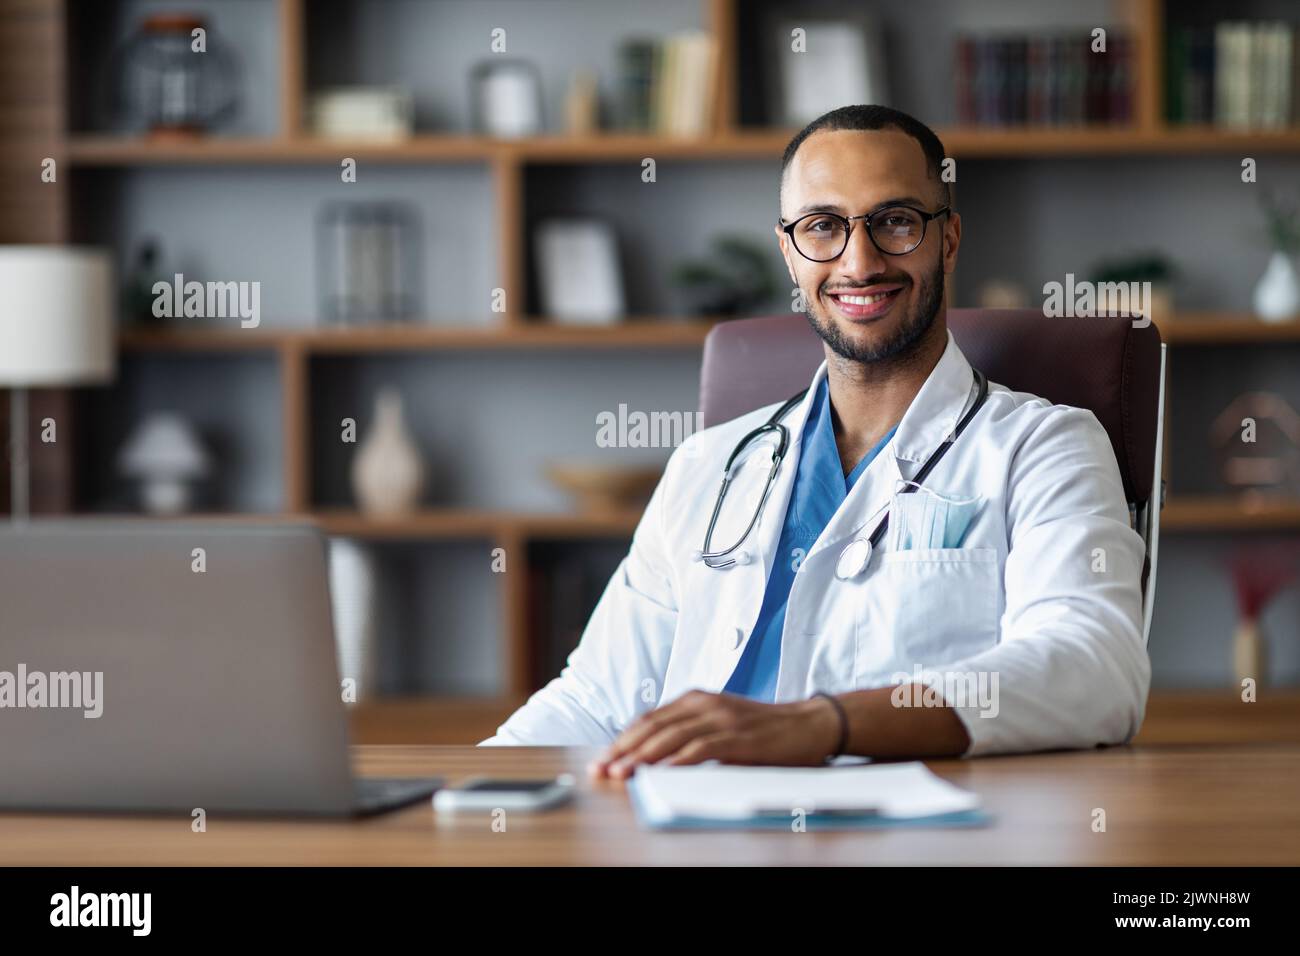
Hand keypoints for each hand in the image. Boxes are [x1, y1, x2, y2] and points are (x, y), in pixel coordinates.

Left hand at [587, 690, 841, 779]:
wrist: (808, 723)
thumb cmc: (763, 730)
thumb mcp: (721, 722)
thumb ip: (691, 731)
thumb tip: (654, 754)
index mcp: (696, 699)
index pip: (649, 718)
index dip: (623, 738)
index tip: (603, 757)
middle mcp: (704, 704)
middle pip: (653, 726)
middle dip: (623, 748)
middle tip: (601, 768)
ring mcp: (721, 718)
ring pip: (671, 736)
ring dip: (642, 756)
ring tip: (621, 772)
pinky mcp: (738, 737)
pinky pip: (702, 748)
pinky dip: (679, 760)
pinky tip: (662, 772)